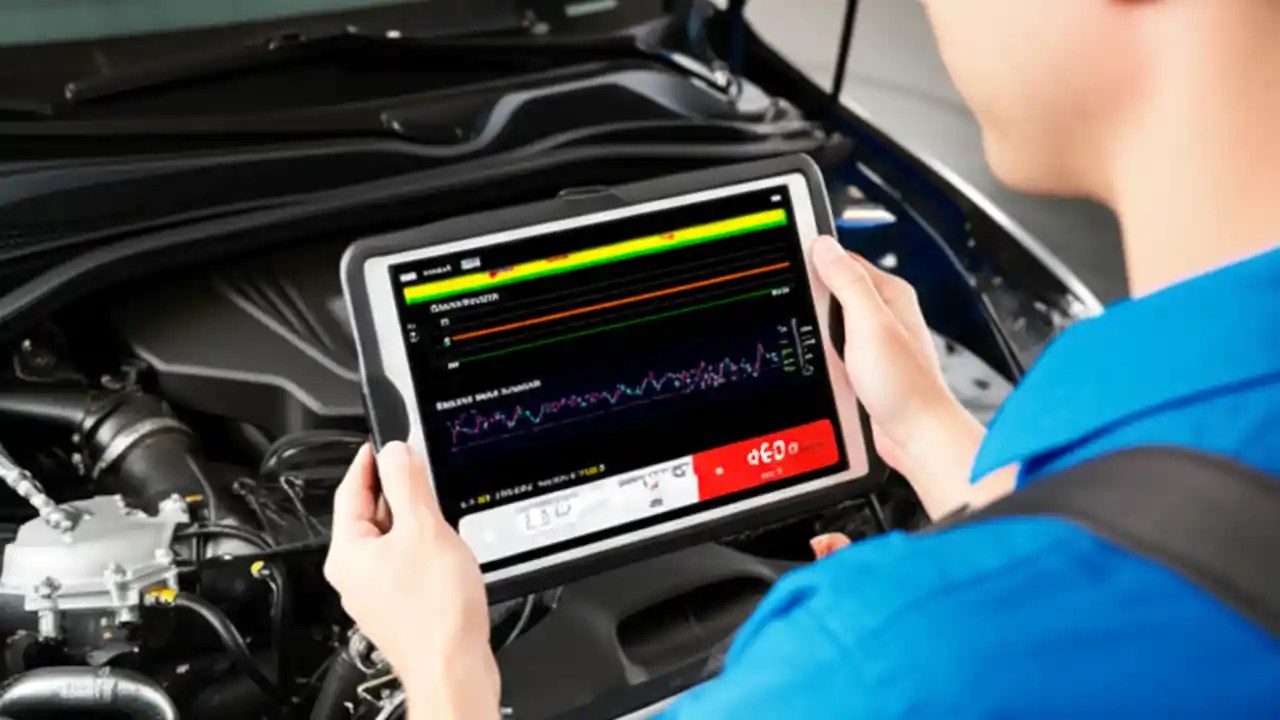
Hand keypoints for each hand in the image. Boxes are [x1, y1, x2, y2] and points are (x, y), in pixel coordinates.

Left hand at [324, 442, 500, 719]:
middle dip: (397, 491)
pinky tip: (444, 549)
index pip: (350, 491)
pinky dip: (421, 547)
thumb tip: (395, 451)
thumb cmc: (436, 610)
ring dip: (413, 520)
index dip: (369, 461)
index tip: (383, 442)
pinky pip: (403, 562)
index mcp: (347, 553)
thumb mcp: (424, 528)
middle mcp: (353, 575)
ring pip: (390, 539)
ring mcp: (374, 593)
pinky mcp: (397, 605)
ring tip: (438, 513)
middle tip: (420, 471)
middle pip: (370, 514)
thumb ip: (407, 483)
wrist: (454, 666)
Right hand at [811, 236, 1007, 517]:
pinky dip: (823, 356)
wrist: (915, 435)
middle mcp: (885, 314)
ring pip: (830, 323)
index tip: (792, 268)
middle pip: (833, 292)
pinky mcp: (865, 365)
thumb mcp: (869, 325)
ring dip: (817, 333)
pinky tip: (823, 366)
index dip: (815, 263)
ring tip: (818, 347)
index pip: (844, 260)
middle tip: (805, 318)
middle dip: (813, 303)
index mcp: (890, 294)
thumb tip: (824, 247)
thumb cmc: (904, 386)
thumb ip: (847, 283)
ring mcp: (874, 340)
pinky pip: (833, 350)